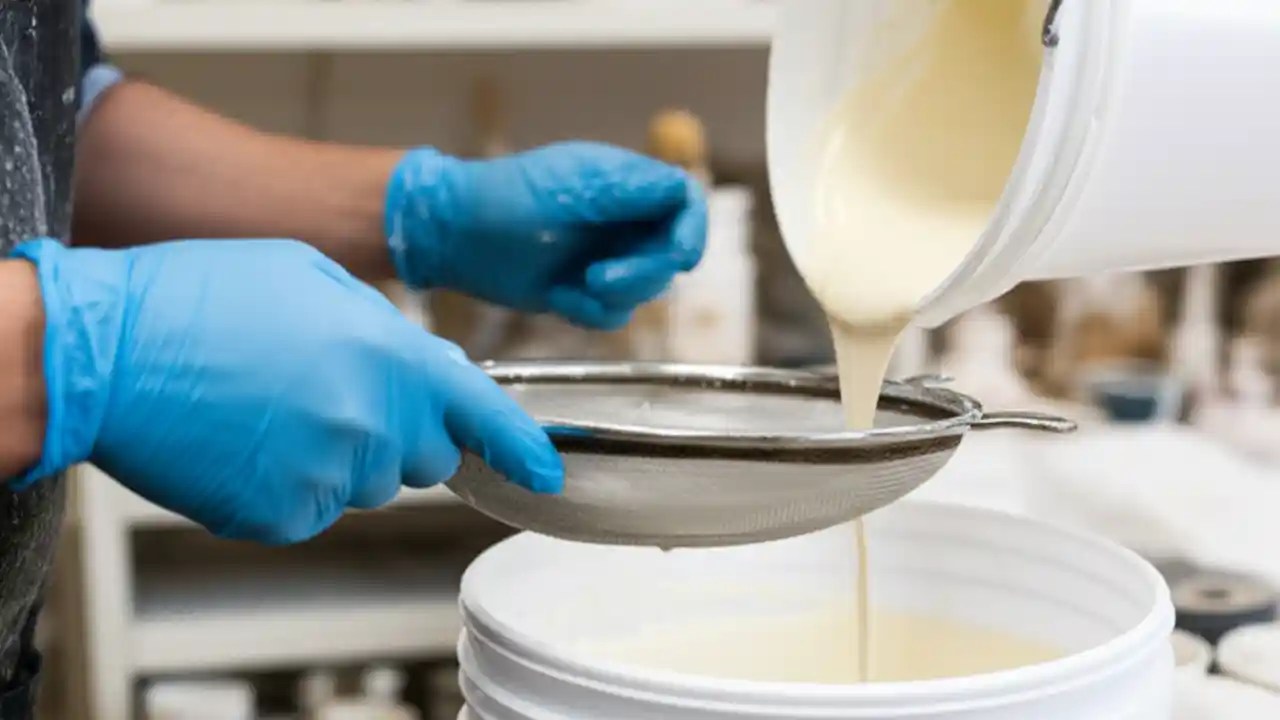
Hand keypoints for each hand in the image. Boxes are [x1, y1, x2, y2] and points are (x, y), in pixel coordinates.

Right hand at [12, 239, 561, 543]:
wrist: (105, 351)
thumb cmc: (202, 300)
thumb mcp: (313, 277)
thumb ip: (386, 330)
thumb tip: (426, 366)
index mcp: (388, 355)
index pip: (480, 412)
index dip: (518, 445)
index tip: (544, 470)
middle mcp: (371, 421)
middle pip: (425, 457)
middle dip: (399, 432)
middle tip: (333, 393)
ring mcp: (328, 474)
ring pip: (368, 483)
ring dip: (341, 455)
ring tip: (275, 408)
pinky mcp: (283, 515)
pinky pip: (316, 510)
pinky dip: (294, 485)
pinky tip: (251, 442)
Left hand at [385, 141, 706, 329]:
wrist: (452, 237)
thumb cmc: (504, 202)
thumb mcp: (570, 190)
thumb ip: (630, 191)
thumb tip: (681, 189)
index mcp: (622, 184)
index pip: (683, 201)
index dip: (692, 230)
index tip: (681, 259)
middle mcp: (621, 219)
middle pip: (668, 253)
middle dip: (639, 273)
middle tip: (597, 280)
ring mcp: (604, 255)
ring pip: (644, 289)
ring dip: (612, 296)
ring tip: (568, 288)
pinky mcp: (585, 288)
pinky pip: (614, 313)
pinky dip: (590, 313)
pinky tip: (557, 298)